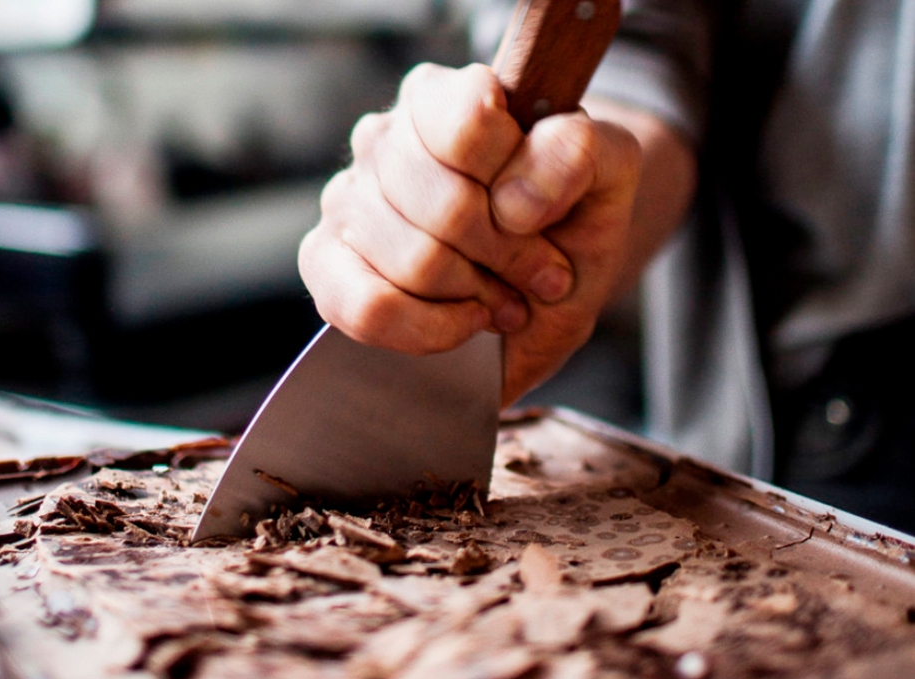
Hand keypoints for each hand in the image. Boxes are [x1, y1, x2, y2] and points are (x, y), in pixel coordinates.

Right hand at [299, 62, 641, 405]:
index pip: (468, 125)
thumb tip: (513, 204)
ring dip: (476, 296)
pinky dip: (428, 330)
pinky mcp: (325, 259)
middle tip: (540, 277)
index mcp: (446, 95)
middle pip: (443, 206)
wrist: (539, 282)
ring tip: (504, 300)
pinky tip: (462, 324)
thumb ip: (576, 156)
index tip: (550, 218)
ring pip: (411, 261)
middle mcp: (383, 138)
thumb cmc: (567, 220)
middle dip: (507, 258)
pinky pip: (362, 306)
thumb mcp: (606, 172)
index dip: (520, 183)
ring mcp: (346, 199)